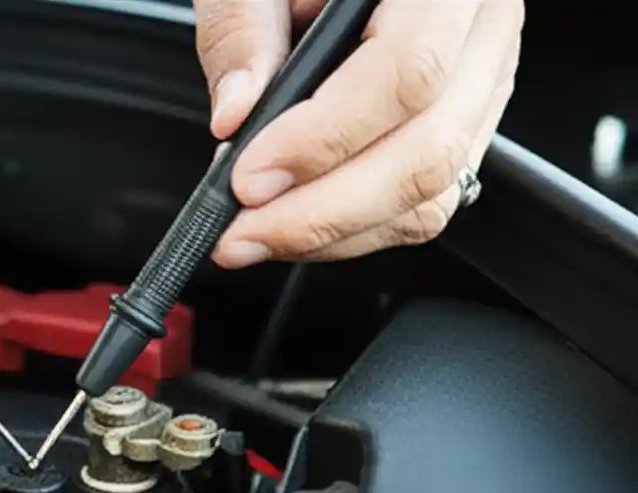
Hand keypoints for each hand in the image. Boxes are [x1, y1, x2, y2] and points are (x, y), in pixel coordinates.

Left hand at [196, 0, 524, 266]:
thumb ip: (243, 29)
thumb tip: (235, 116)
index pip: (407, 70)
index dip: (323, 139)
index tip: (247, 177)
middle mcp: (486, 26)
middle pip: (428, 149)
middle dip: (322, 212)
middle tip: (240, 234)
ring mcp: (487, 78)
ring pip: (434, 189)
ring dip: (336, 233)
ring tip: (256, 237)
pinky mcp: (468, 120)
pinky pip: (428, 198)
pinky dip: (357, 228)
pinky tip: (297, 222)